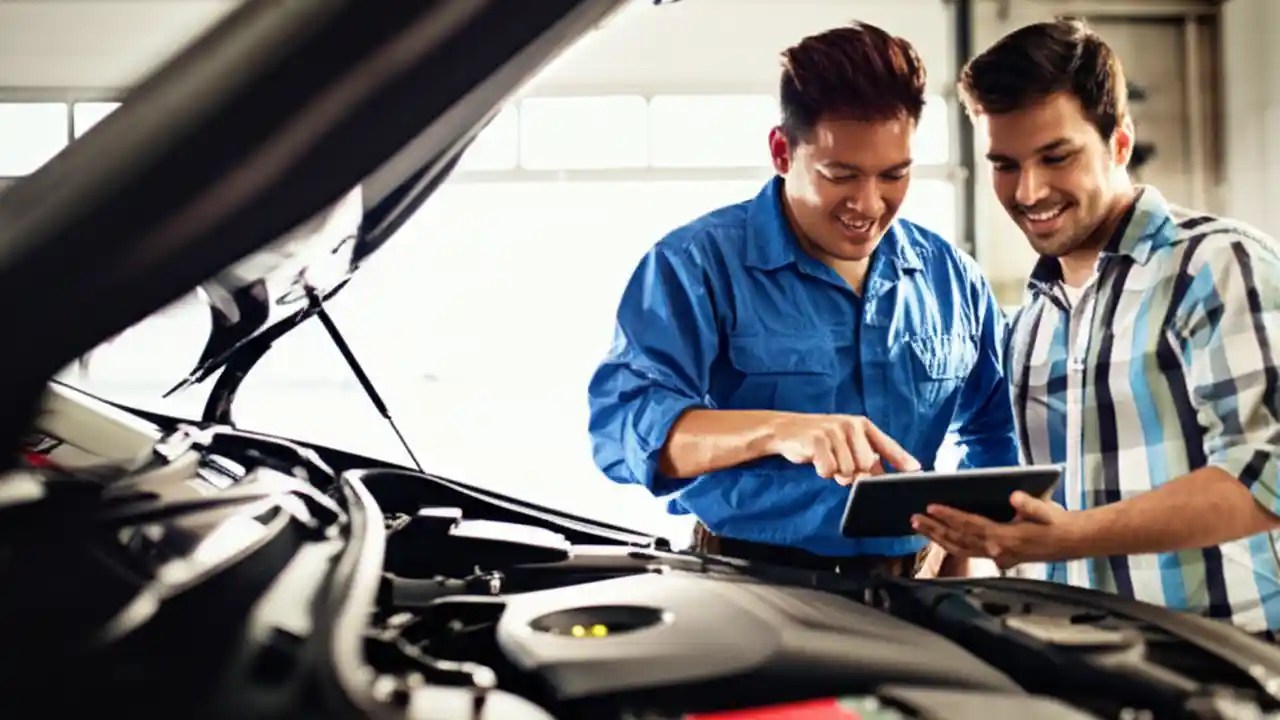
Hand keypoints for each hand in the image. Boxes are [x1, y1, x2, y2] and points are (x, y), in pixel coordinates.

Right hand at [767, 413, 919, 485]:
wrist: (787, 430)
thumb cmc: (821, 440)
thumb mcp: (846, 443)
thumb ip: (866, 458)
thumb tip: (885, 477)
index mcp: (862, 425)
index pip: (887, 445)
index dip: (902, 459)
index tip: (917, 470)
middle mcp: (851, 425)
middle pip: (866, 465)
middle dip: (855, 473)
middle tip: (840, 466)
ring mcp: (834, 431)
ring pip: (847, 470)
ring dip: (836, 472)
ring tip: (827, 460)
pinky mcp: (817, 440)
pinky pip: (828, 469)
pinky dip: (823, 471)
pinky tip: (817, 461)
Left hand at [910, 491, 1074, 569]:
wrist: (1072, 541)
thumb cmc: (1056, 521)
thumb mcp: (1044, 509)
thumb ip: (1029, 504)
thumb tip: (1014, 497)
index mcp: (1006, 537)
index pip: (970, 525)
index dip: (949, 516)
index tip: (931, 507)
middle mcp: (997, 550)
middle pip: (958, 539)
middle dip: (934, 529)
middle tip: (913, 519)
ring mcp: (997, 556)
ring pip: (960, 549)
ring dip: (938, 538)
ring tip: (918, 527)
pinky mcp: (999, 558)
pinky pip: (968, 553)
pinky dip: (951, 545)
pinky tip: (939, 538)